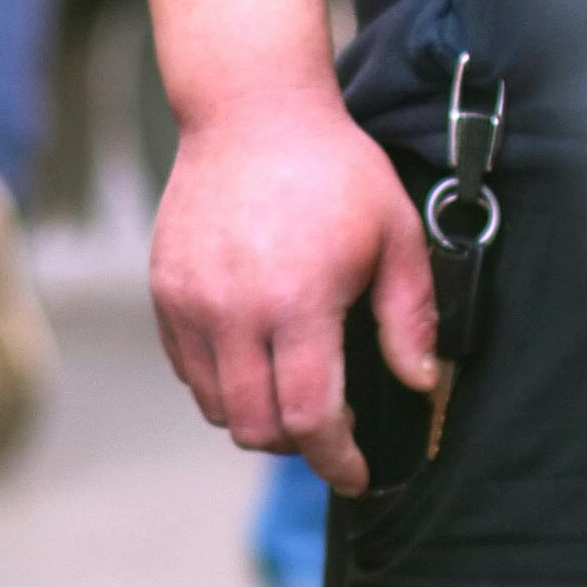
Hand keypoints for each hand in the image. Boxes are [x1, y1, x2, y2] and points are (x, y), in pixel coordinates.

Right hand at [149, 71, 432, 492]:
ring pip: (218, 407)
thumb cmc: (334, 169)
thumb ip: (409, 315)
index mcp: (299, 301)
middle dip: (298, 445)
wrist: (251, 113)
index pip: (311, 418)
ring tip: (293, 388)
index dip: (336, 459)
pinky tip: (257, 356)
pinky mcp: (165, 293)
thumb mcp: (396, 233)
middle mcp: (235, 311)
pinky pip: (189, 372)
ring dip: (258, 416)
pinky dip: (222, 383)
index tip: (355, 474)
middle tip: (329, 428)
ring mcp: (191, 304)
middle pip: (257, 427)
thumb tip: (421, 382)